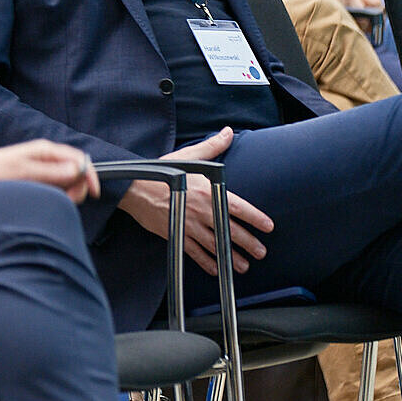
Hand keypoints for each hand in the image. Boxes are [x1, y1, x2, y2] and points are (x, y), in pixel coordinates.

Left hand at [0, 140, 100, 201]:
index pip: (79, 159)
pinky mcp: (37, 180)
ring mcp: (43, 169)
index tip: (93, 192)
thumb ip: (51, 171)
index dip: (89, 175)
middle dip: (76, 187)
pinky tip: (44, 198)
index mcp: (46, 150)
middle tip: (66, 199)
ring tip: (49, 199)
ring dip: (66, 193)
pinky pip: (56, 188)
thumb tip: (77, 170)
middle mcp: (47, 158)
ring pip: (67, 182)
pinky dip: (56, 195)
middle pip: (76, 172)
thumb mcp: (24, 171)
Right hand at [116, 128, 274, 275]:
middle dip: (249, 243)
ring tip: (244, 265)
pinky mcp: (176, 235)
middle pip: (231, 231)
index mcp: (208, 191)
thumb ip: (212, 146)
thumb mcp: (188, 156)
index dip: (256, 218)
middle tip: (261, 252)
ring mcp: (189, 225)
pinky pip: (195, 253)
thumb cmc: (160, 171)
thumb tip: (228, 132)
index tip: (268, 226)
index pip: (238, 207)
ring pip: (216, 245)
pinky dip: (207, 262)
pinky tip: (216, 268)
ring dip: (231, 257)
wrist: (133, 188)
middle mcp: (202, 210)